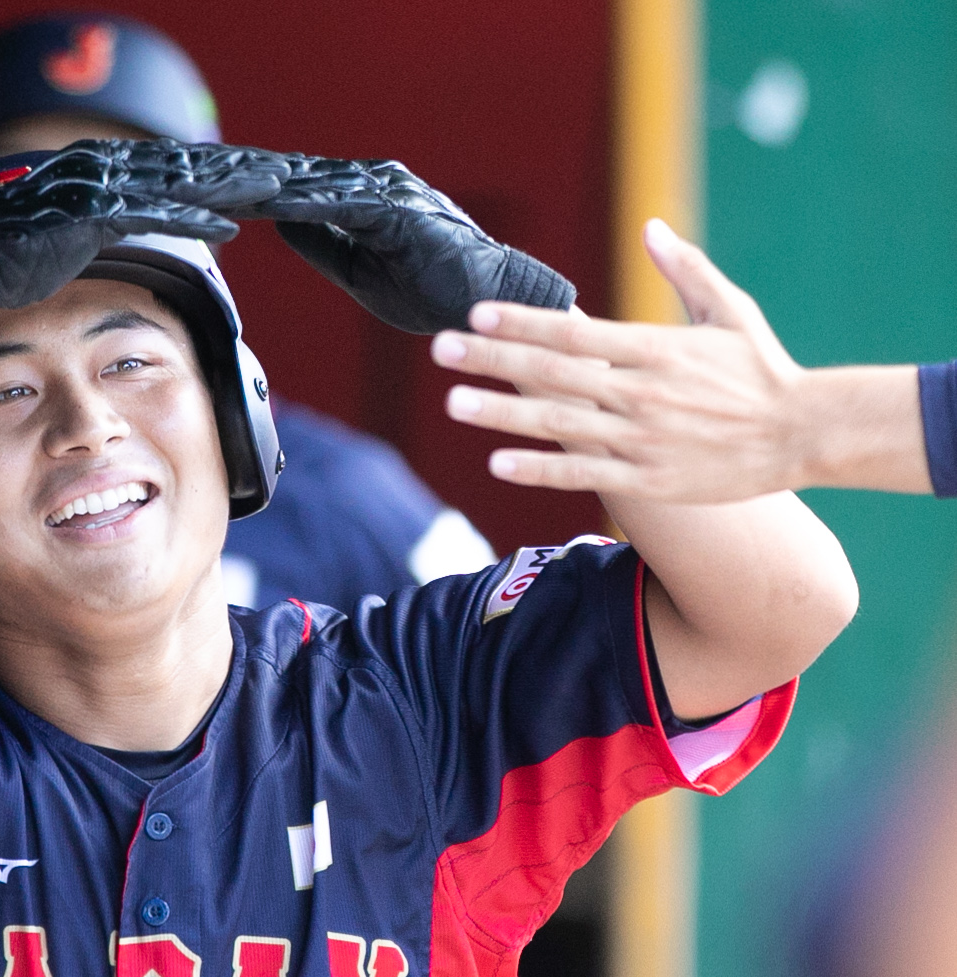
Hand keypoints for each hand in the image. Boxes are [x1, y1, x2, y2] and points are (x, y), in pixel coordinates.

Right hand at [0, 139, 282, 353]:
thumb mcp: (50, 252)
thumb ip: (81, 244)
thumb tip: (93, 256)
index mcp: (99, 181)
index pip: (169, 174)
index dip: (216, 177)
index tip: (259, 182)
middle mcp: (100, 177)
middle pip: (185, 170)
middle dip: (239, 171)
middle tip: (290, 174)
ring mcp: (93, 193)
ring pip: (177, 184)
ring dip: (230, 186)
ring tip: (279, 188)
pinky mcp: (85, 217)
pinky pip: (149, 215)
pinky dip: (189, 218)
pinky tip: (228, 225)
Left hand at [199, 150, 574, 332]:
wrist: (483, 303)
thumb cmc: (428, 288)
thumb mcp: (356, 269)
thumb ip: (321, 243)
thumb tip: (281, 220)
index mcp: (358, 196)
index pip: (289, 187)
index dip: (243, 188)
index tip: (197, 190)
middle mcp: (370, 183)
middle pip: (289, 176)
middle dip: (237, 178)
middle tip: (186, 179)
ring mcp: (385, 192)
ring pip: (307, 184)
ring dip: (258, 186)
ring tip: (211, 187)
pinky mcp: (397, 210)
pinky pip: (339, 203)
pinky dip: (301, 202)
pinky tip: (265, 203)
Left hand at [431, 218, 824, 501]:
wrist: (804, 434)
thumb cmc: (762, 370)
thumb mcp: (729, 310)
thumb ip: (685, 269)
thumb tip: (651, 227)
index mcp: (657, 349)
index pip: (574, 333)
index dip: (522, 322)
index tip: (478, 312)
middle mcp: (641, 393)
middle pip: (552, 374)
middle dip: (493, 359)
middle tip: (441, 348)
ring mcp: (642, 439)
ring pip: (558, 424)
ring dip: (502, 413)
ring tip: (455, 401)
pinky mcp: (648, 480)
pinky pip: (582, 474)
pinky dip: (540, 468)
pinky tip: (498, 461)